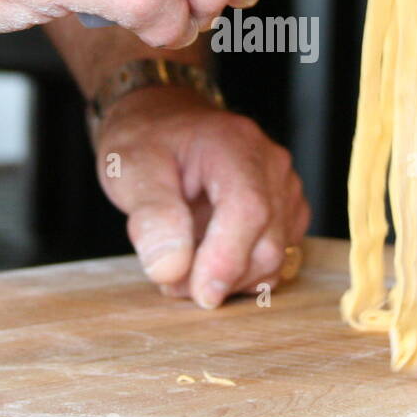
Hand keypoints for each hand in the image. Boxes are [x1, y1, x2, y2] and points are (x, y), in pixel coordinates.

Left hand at [93, 86, 309, 307]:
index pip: (248, 209)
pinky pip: (277, 257)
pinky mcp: (286, 209)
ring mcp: (284, 187)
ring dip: (230, 280)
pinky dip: (243, 274)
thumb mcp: (129, 168)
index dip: (227, 260)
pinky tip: (207, 261)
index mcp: (234, 144)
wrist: (165, 122)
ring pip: (275, 257)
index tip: (200, 294)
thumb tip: (171, 268)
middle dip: (220, 278)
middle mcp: (270, 163)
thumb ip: (149, 215)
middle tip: (170, 282)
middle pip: (267, 242)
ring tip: (183, 269)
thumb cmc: (148, 141)